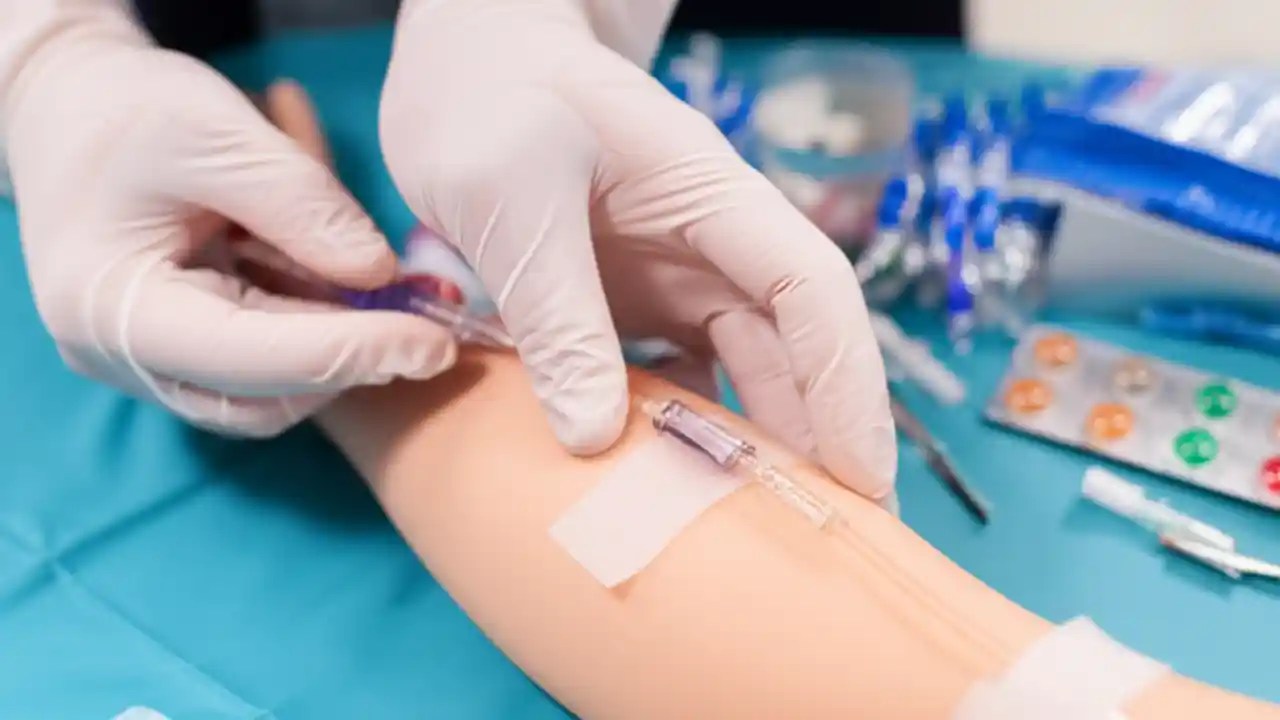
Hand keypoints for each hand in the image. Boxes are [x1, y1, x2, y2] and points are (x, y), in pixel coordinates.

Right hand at [3, 9, 455, 436]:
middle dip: (351, 361)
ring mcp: (147, 365)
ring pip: (270, 397)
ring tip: (387, 296)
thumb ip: (301, 204)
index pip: (250, 359)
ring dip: (337, 355)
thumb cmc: (126, 112)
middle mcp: (121, 358)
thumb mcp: (215, 132)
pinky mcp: (179, 356)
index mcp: (111, 307)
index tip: (435, 343)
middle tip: (429, 320)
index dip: (351, 353)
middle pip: (263, 395)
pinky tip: (343, 289)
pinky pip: (261, 374)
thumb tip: (380, 275)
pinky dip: (314, 338)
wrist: (68, 112)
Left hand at [380, 0, 895, 498]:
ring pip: (735, 375)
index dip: (848, 387)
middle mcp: (711, 247)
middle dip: (816, 444)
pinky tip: (664, 494)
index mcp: (715, 200)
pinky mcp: (627, 304)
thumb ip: (558, 314)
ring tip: (754, 544)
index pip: (813, 292)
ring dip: (748, 452)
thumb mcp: (514, 198)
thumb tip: (593, 441)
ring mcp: (671, 279)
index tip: (863, 479)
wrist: (463, 62)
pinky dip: (673, 437)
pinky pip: (667, 380)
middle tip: (829, 549)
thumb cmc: (492, 96)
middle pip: (788, 351)